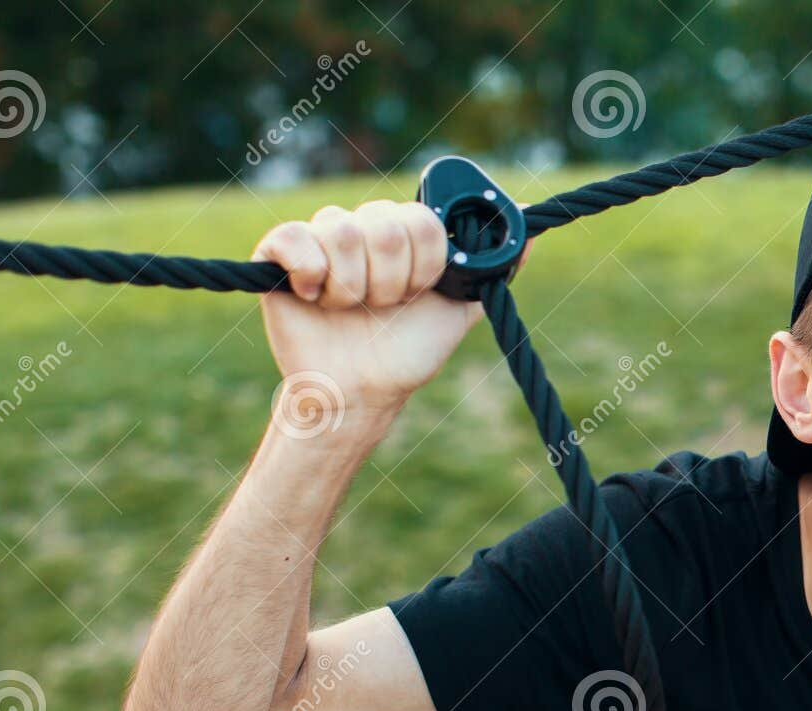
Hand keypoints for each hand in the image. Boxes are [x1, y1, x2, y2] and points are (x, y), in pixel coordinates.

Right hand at [252, 199, 529, 423]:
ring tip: (350, 311)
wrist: (360, 391)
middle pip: (387, 224)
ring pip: (344, 231)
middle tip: (383, 309)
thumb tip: (531, 232)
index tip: (419, 295)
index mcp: (405, 235)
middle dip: (393, 282)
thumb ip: (492, 269)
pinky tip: (315, 297)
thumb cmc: (406, 352)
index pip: (423, 218)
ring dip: (354, 287)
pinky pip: (294, 236)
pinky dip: (311, 272)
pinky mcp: (280, 251)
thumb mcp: (459, 310)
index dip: (426, 264)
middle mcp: (365, 228)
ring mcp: (322, 237)